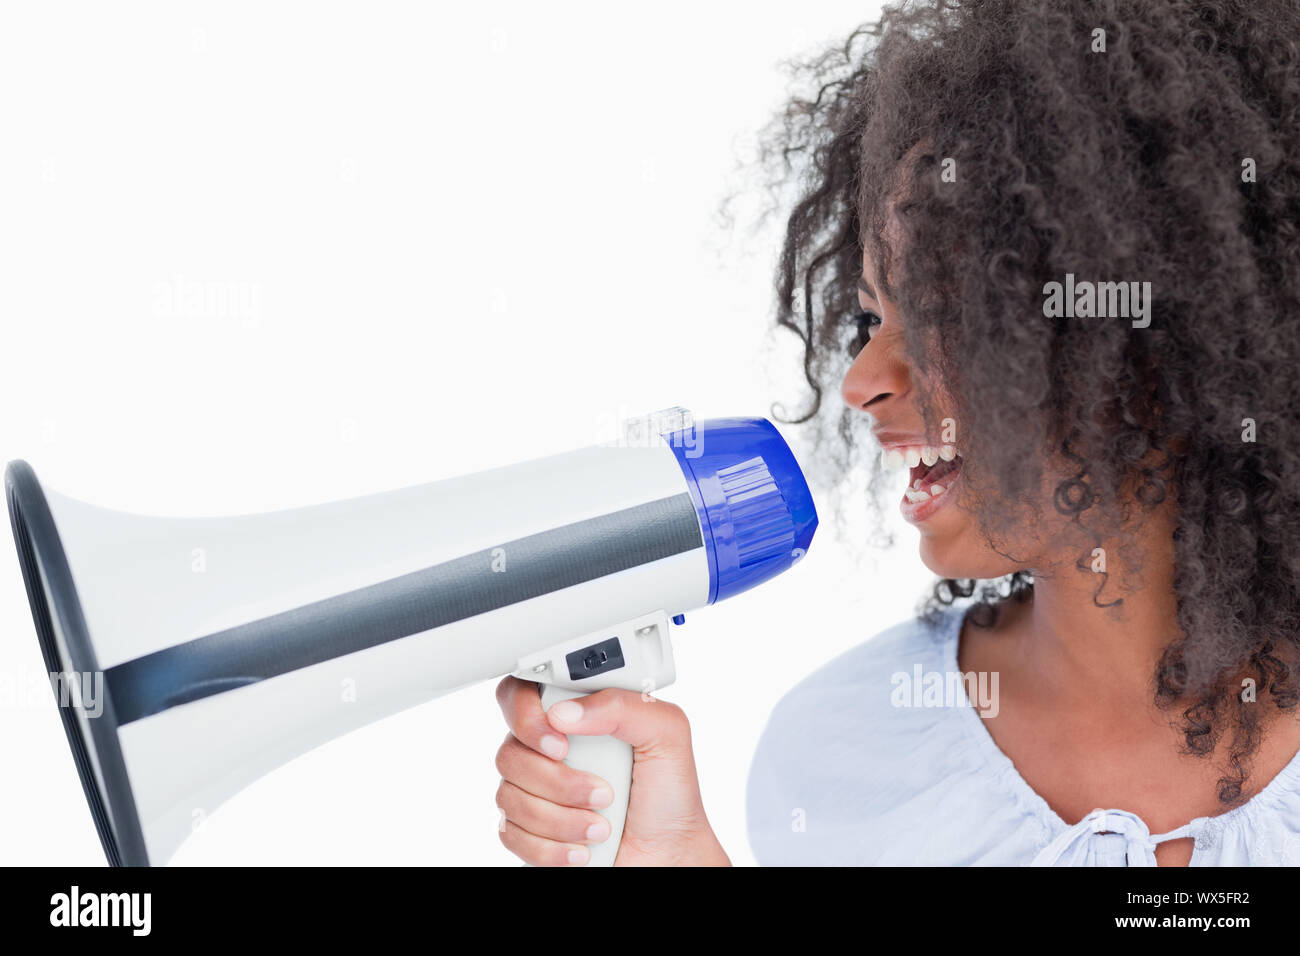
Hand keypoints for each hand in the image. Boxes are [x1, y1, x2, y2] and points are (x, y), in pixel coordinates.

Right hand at [493, 677, 730, 865]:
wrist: (669, 852)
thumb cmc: (668, 794)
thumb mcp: (666, 734)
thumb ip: (623, 706)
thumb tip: (565, 712)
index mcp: (574, 716)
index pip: (520, 695)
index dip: (528, 718)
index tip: (560, 744)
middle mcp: (547, 749)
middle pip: (509, 753)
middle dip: (558, 782)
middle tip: (602, 793)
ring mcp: (534, 790)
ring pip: (508, 797)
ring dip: (560, 820)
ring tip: (601, 826)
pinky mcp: (528, 830)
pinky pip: (510, 834)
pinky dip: (550, 848)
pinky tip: (582, 849)